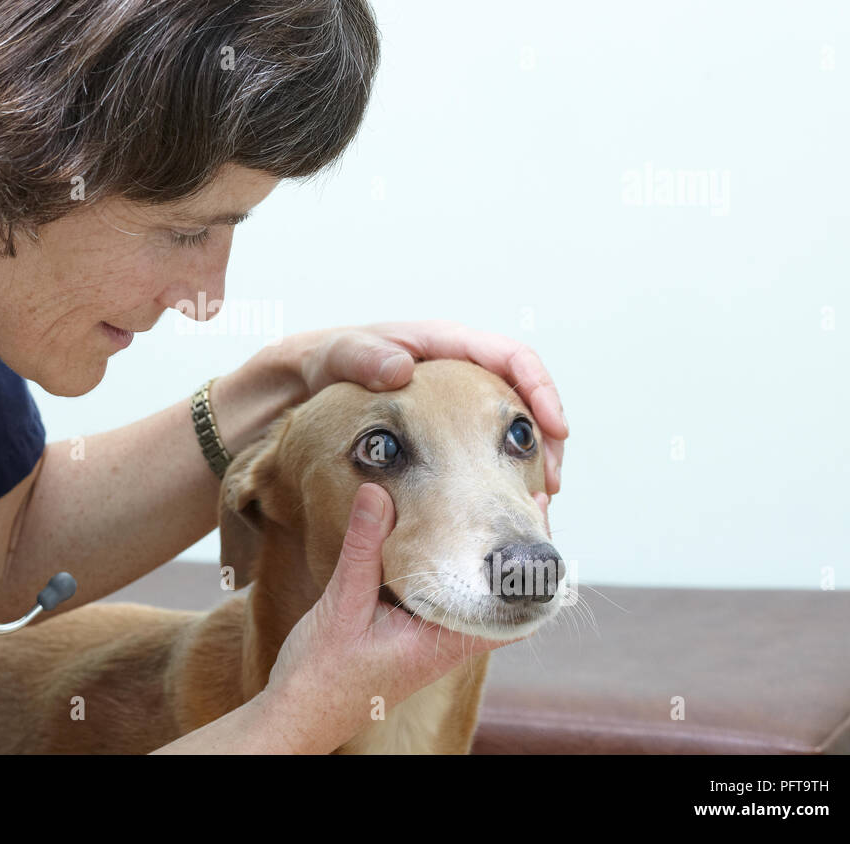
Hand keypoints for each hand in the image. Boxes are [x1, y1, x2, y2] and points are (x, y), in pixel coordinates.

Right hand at [259, 482, 526, 753]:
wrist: (297, 715)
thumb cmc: (322, 674)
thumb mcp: (342, 604)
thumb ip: (363, 549)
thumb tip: (377, 492)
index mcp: (441, 644)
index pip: (515, 614)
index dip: (534, 571)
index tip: (539, 521)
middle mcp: (443, 645)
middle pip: (497, 598)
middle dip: (509, 553)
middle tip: (525, 500)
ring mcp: (426, 642)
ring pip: (467, 596)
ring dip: (478, 559)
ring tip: (490, 509)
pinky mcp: (406, 637)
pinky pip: (438, 599)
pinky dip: (445, 568)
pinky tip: (436, 539)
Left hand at [275, 319, 568, 497]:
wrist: (296, 388)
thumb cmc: (317, 363)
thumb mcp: (332, 356)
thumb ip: (361, 357)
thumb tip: (402, 367)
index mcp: (441, 344)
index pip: (510, 357)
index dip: (539, 390)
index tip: (554, 428)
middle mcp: (455, 370)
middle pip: (522, 399)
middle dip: (545, 439)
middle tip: (547, 485)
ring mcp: (452, 402)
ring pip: (507, 430)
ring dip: (527, 465)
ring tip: (533, 504)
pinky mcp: (443, 431)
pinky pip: (482, 450)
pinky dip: (496, 477)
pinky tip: (496, 506)